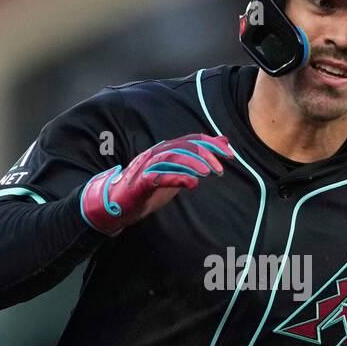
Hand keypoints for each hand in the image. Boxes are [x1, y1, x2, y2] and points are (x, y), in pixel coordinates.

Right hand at [80, 133, 230, 234]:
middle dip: (206, 154)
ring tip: (209, 172)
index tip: (230, 154)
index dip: (212, 144)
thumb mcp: (174, 176)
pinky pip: (159, 177)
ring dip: (193, 164)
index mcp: (165, 151)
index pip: (191, 140)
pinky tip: (191, 183)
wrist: (116, 205)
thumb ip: (193, 164)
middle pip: (184, 147)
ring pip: (172, 158)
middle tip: (222, 167)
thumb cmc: (146, 190)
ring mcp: (147, 167)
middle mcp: (156, 154)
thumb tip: (217, 150)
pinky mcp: (140, 183)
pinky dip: (176, 178)